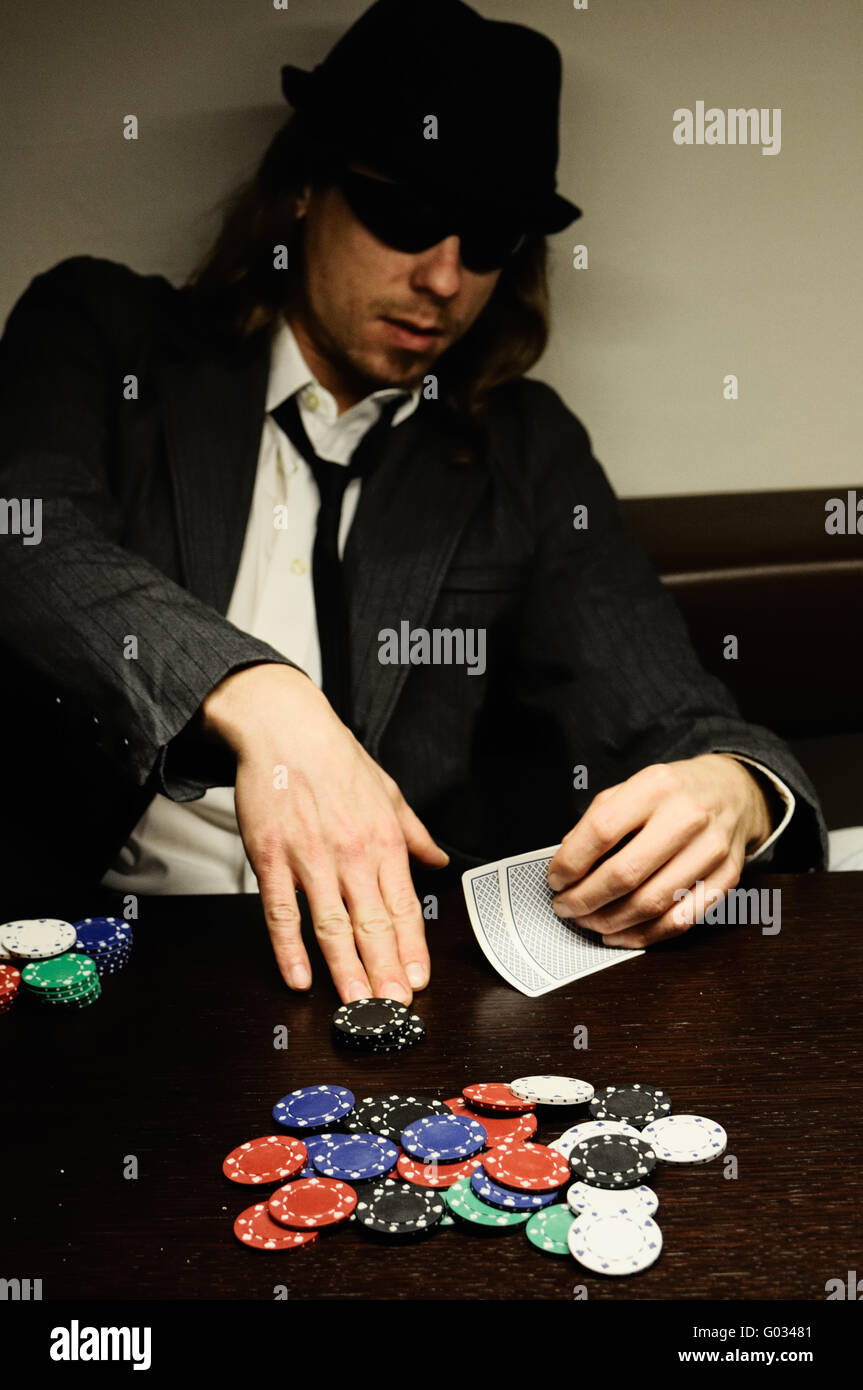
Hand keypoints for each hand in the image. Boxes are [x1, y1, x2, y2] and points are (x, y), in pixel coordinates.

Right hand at [201, 664, 447, 1001]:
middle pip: (373, 925)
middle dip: (386, 972)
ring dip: (346, 971)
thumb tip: (438, 859)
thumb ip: (413, 832)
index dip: (412, 949)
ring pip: (332, 926)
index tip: (418, 981)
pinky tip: (300, 976)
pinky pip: (281, 912)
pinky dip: (289, 949)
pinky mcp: (271, 858)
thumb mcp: (388, 790)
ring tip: (358, 1006)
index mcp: (383, 840)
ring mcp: (310, 859)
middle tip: (395, 1009)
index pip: (404, 906)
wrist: (283, 727)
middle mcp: (352, 854)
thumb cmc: (333, 757)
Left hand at [546, 754, 772, 947]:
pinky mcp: (726, 878)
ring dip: (609, 921)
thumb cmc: (674, 792)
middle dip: (585, 899)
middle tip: (565, 907)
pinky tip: (619, 934)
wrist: (734, 791)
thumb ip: (598, 819)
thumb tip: (567, 865)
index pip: (601, 831)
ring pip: (652, 903)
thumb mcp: (633, 786)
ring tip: (587, 921)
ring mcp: (711, 850)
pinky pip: (680, 920)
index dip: (570, 862)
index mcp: (656, 786)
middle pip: (625, 873)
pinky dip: (643, 935)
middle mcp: (687, 816)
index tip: (555, 879)